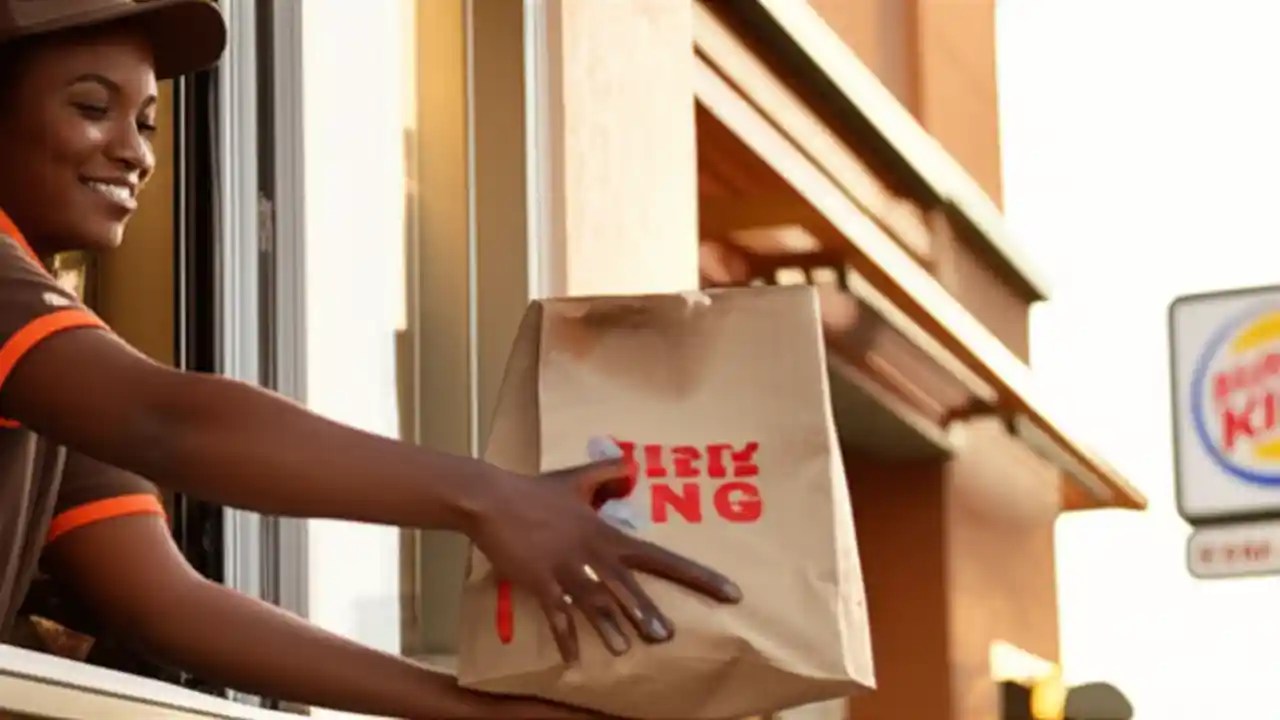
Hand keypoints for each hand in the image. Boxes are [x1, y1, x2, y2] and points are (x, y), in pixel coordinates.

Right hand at [471, 459, 741, 661]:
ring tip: (624, 648)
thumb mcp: (576, 478)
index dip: (697, 576)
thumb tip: (631, 462)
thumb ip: (606, 473)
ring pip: (595, 603)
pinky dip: (564, 637)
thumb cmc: (535, 490)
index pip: (661, 557)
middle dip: (647, 612)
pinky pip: (556, 615)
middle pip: (628, 587)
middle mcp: (593, 553)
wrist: (492, 499)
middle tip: (666, 635)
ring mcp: (566, 569)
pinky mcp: (540, 581)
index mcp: (607, 533)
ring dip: (609, 627)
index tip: (730, 592)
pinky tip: (572, 658)